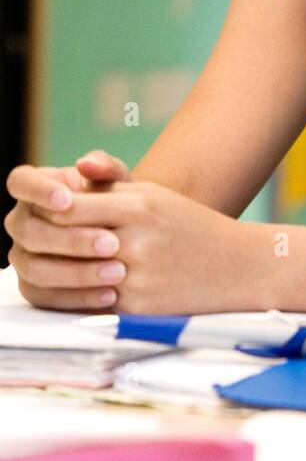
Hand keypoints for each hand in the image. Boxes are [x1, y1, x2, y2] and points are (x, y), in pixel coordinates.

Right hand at [5, 151, 132, 310]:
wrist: (128, 236)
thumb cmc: (117, 202)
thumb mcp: (119, 182)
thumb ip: (107, 168)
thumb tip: (86, 163)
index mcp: (35, 189)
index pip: (21, 182)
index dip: (39, 191)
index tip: (68, 201)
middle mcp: (22, 222)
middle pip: (30, 232)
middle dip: (71, 239)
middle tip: (111, 243)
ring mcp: (24, 256)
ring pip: (36, 268)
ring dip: (77, 272)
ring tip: (116, 271)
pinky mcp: (34, 287)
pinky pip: (46, 297)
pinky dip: (78, 297)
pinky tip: (109, 294)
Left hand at [31, 180, 269, 314]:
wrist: (236, 268)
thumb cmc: (190, 226)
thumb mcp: (155, 195)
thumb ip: (112, 183)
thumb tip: (75, 170)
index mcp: (138, 207)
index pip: (70, 207)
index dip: (48, 209)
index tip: (43, 211)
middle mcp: (135, 241)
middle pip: (66, 241)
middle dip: (47, 240)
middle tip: (36, 239)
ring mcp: (135, 278)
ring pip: (74, 275)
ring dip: (59, 269)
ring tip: (51, 263)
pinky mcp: (136, 308)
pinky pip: (92, 301)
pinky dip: (81, 294)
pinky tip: (76, 287)